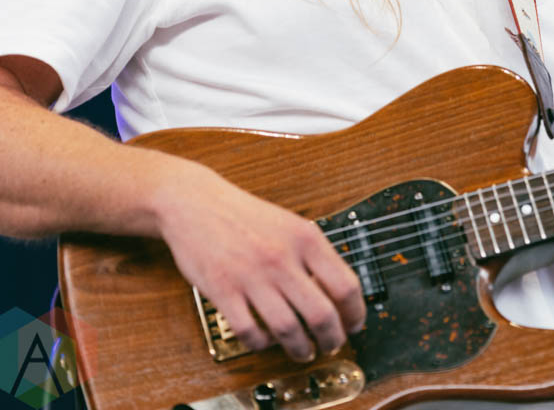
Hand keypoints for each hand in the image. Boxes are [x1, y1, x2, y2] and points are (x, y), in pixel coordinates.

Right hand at [153, 162, 366, 360]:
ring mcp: (252, 276)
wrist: (197, 203)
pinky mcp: (224, 291)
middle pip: (321, 314)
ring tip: (303, 351)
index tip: (354, 324)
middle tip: (331, 345)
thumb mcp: (290, 224)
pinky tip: (266, 340)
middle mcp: (282, 257)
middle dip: (332, 339)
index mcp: (304, 237)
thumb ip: (313, 254)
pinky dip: (262, 344)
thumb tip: (338, 292)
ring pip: (289, 329)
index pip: (345, 285)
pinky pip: (250, 332)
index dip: (355, 313)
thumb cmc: (245, 215)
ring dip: (300, 349)